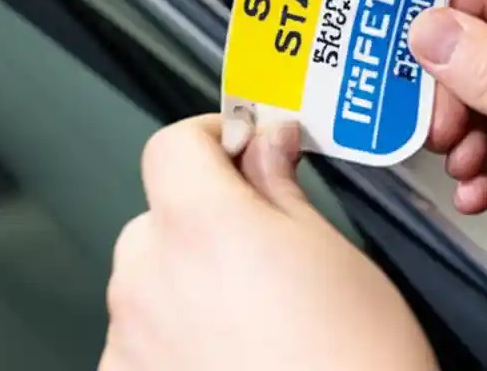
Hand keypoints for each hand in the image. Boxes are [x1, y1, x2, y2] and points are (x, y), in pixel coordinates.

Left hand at [100, 115, 434, 370]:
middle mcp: (149, 276)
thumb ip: (280, 186)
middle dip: (205, 220)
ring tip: (254, 317)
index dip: (211, 138)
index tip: (240, 148)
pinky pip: (141, 337)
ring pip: (149, 279)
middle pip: (160, 217)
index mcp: (202, 225)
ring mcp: (131, 337)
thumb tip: (267, 143)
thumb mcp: (332, 252)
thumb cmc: (355, 361)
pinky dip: (174, 336)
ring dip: (186, 281)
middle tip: (265, 245)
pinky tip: (229, 353)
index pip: (172, 146)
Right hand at [408, 0, 486, 359]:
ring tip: (465, 166)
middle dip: (453, 84)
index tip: (414, 36)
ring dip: (460, 132)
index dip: (462, 4)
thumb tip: (431, 29)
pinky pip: (486, 146)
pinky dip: (472, 168)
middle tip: (436, 121)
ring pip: (479, 97)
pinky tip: (477, 195)